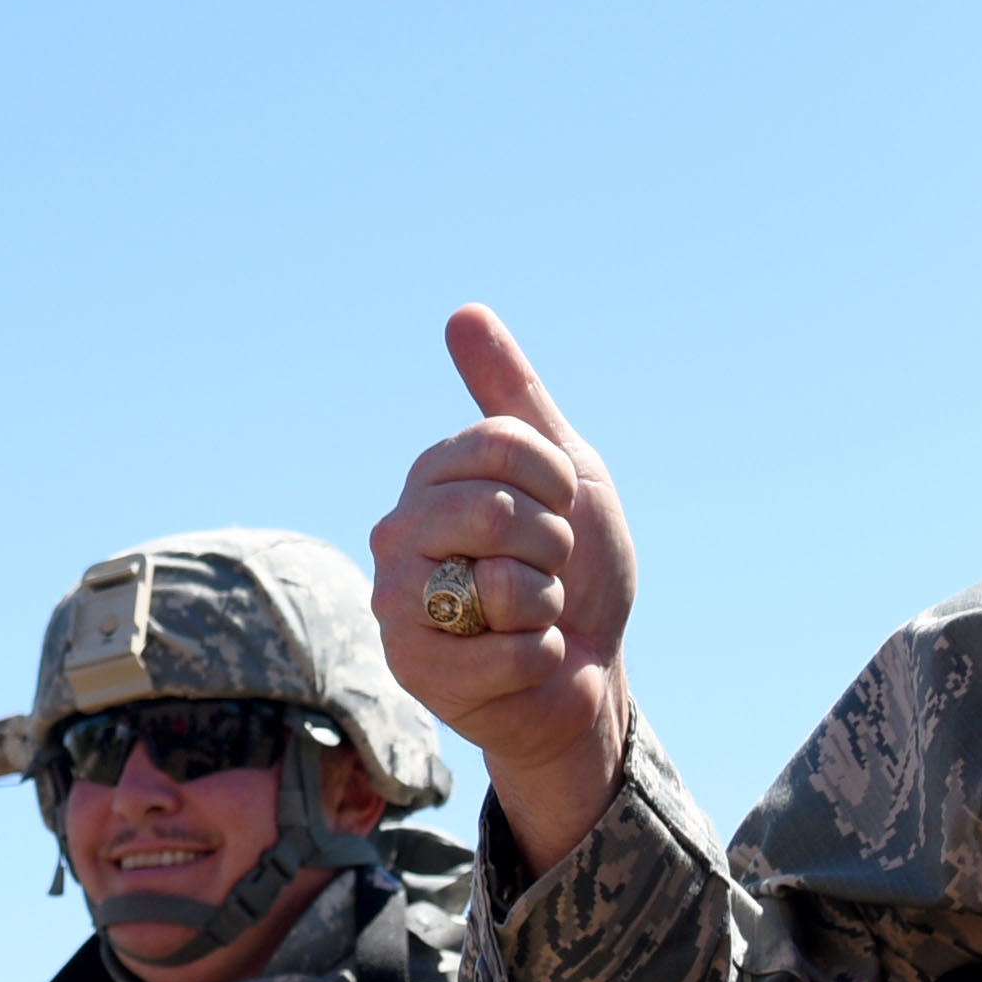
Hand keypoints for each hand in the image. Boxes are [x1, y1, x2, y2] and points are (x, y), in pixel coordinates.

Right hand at [368, 306, 639, 868]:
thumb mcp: (564, 472)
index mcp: (432, 479)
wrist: (583, 668)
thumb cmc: (573, 571)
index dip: (554, 480)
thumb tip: (463, 312)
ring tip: (529, 617)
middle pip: (497, 511)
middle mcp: (399, 533)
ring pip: (505, 582)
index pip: (499, 444)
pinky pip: (511, 647)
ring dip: (547, 605)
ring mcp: (398, 600)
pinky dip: (542, 656)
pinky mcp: (414, 667)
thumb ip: (514, 398)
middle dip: (552, 547)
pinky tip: (521, 660)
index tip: (561, 507)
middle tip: (545, 571)